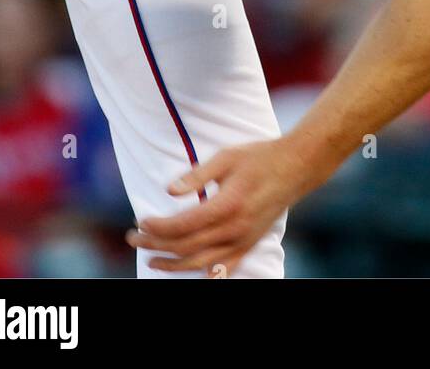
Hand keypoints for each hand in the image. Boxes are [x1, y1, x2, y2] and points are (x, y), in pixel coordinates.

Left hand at [125, 136, 310, 274]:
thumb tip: (168, 190)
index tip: (140, 221)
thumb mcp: (227, 157)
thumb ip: (197, 175)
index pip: (183, 226)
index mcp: (227, 205)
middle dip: (156, 245)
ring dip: (173, 263)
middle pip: (186, 246)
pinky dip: (202, 272)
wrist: (296, 167)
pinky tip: (188, 269)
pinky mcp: (250, 244)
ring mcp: (243, 240)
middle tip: (133, 238)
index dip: (158, 227)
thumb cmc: (259, 157)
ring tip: (151, 259)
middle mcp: (234, 229)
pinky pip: (223, 268)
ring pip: (201, 263)